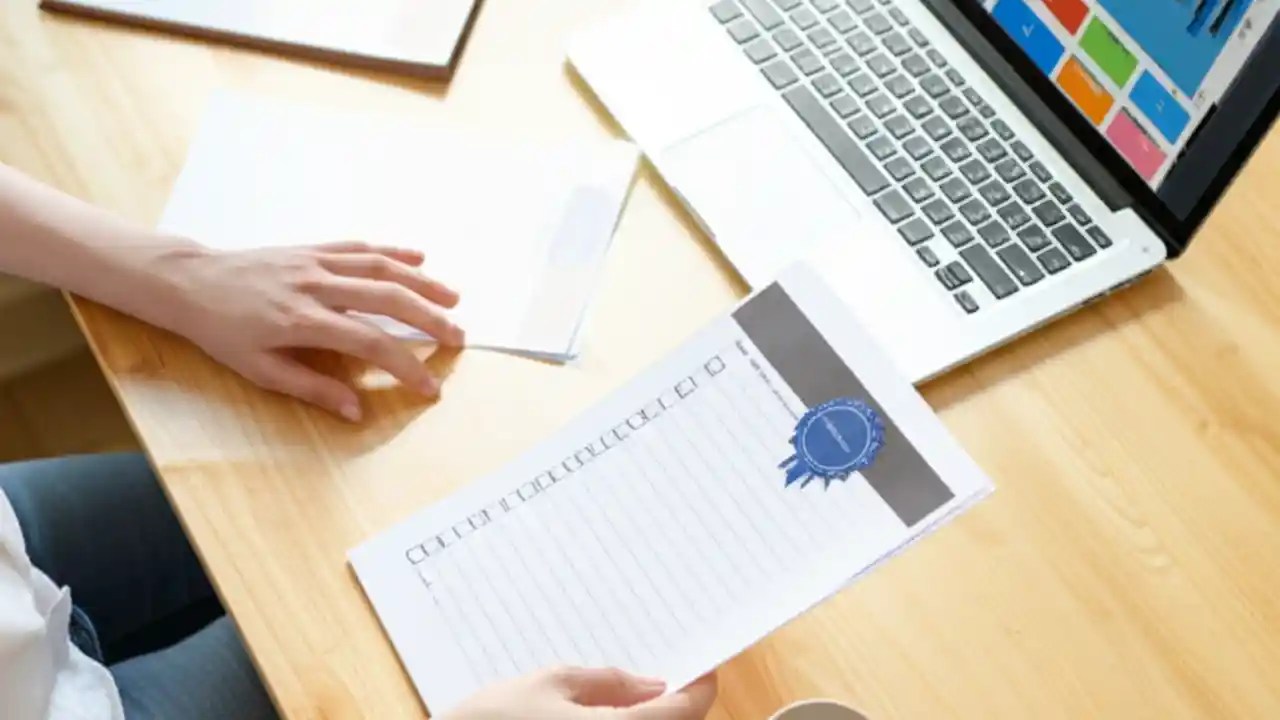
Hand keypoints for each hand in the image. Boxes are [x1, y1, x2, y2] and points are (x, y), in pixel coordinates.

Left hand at [161, 241, 462, 420]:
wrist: (191, 283)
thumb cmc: (222, 332)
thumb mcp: (260, 370)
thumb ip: (312, 388)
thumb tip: (356, 411)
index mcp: (302, 321)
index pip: (370, 342)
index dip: (406, 365)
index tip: (430, 385)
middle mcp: (316, 286)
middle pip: (387, 298)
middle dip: (429, 319)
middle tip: (458, 338)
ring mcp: (316, 262)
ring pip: (380, 267)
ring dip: (422, 281)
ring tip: (453, 298)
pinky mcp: (312, 249)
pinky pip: (359, 247)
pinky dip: (392, 251)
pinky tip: (419, 257)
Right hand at [440, 667, 716, 719]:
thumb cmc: (495, 718)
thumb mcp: (551, 683)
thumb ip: (609, 683)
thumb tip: (652, 685)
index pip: (687, 711)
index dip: (701, 686)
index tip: (702, 669)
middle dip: (674, 707)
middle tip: (658, 681)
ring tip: (621, 701)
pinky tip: (602, 718)